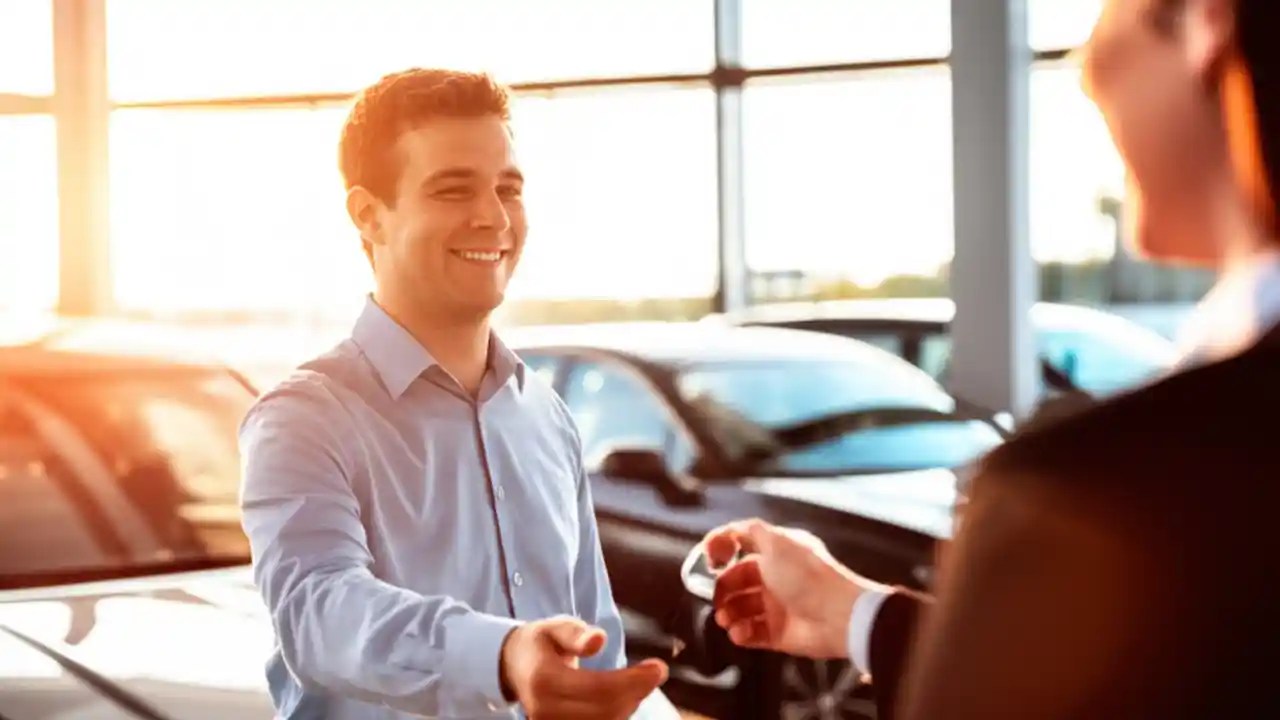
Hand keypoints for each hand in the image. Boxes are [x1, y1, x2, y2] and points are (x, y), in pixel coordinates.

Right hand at [499, 616, 667, 718]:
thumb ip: (576, 634)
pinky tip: (626, 698)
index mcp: (544, 680)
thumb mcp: (554, 627)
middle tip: (655, 672)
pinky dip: (617, 715)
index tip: (659, 668)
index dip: (634, 681)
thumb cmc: (540, 643)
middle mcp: (545, 710)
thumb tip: (599, 640)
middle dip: (637, 692)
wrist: (513, 667)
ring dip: (629, 705)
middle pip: (606, 711)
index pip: (600, 688)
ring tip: (638, 682)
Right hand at [705, 518, 880, 658]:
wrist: (838, 617)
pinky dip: (741, 633)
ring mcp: (777, 606)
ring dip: (728, 613)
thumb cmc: (807, 576)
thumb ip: (750, 531)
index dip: (722, 550)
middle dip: (722, 589)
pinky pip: (751, 633)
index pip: (741, 546)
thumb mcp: (778, 542)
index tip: (709, 560)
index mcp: (776, 553)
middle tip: (717, 599)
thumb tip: (728, 530)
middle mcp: (775, 577)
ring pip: (740, 609)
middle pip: (736, 580)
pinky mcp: (778, 633)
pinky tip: (739, 632)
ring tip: (726, 619)